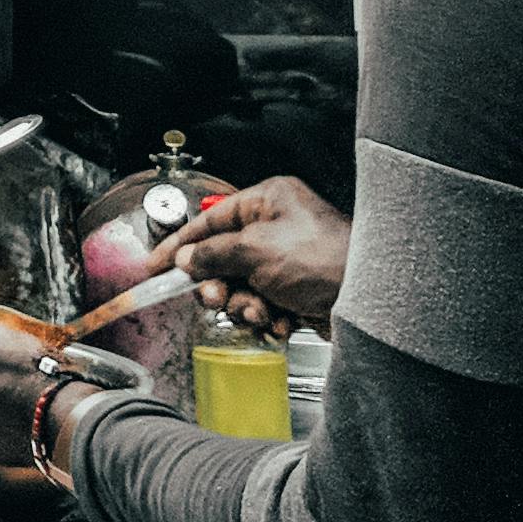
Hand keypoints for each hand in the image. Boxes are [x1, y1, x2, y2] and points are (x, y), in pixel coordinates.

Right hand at [147, 174, 347, 326]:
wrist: (366, 301)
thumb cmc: (323, 259)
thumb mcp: (254, 249)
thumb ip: (212, 254)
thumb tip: (186, 260)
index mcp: (268, 202)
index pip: (210, 220)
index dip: (180, 245)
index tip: (156, 265)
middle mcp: (277, 228)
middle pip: (223, 259)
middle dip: (219, 284)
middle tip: (216, 296)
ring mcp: (288, 262)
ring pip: (242, 288)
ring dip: (245, 305)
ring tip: (261, 311)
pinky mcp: (298, 291)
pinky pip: (264, 305)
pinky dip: (268, 317)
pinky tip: (281, 319)